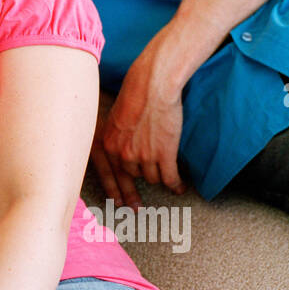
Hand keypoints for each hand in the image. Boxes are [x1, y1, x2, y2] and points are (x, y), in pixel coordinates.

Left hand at [98, 44, 186, 208]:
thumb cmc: (136, 94)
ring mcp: (143, 156)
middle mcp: (122, 154)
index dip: (117, 189)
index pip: (111, 173)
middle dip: (141, 179)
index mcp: (108, 144)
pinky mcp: (163, 154)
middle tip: (143, 197)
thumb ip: (118, 135)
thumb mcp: (116, 117)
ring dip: (160, 177)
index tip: (121, 203)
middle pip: (133, 175)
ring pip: (152, 177)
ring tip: (169, 179)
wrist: (152, 85)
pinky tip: (180, 187)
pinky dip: (176, 184)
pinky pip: (170, 177)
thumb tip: (124, 145)